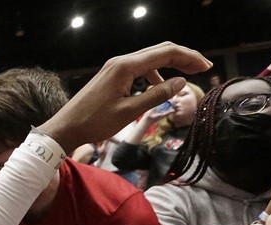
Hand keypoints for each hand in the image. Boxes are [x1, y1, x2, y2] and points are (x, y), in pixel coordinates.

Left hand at [38, 42, 210, 152]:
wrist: (66, 128)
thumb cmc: (94, 123)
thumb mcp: (130, 111)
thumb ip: (156, 95)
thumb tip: (180, 81)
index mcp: (126, 66)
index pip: (165, 52)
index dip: (188, 58)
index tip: (205, 67)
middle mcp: (120, 61)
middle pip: (159, 50)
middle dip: (183, 57)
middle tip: (202, 68)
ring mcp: (114, 67)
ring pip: (150, 58)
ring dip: (170, 64)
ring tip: (186, 76)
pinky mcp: (111, 75)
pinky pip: (139, 67)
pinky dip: (154, 73)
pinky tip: (159, 86)